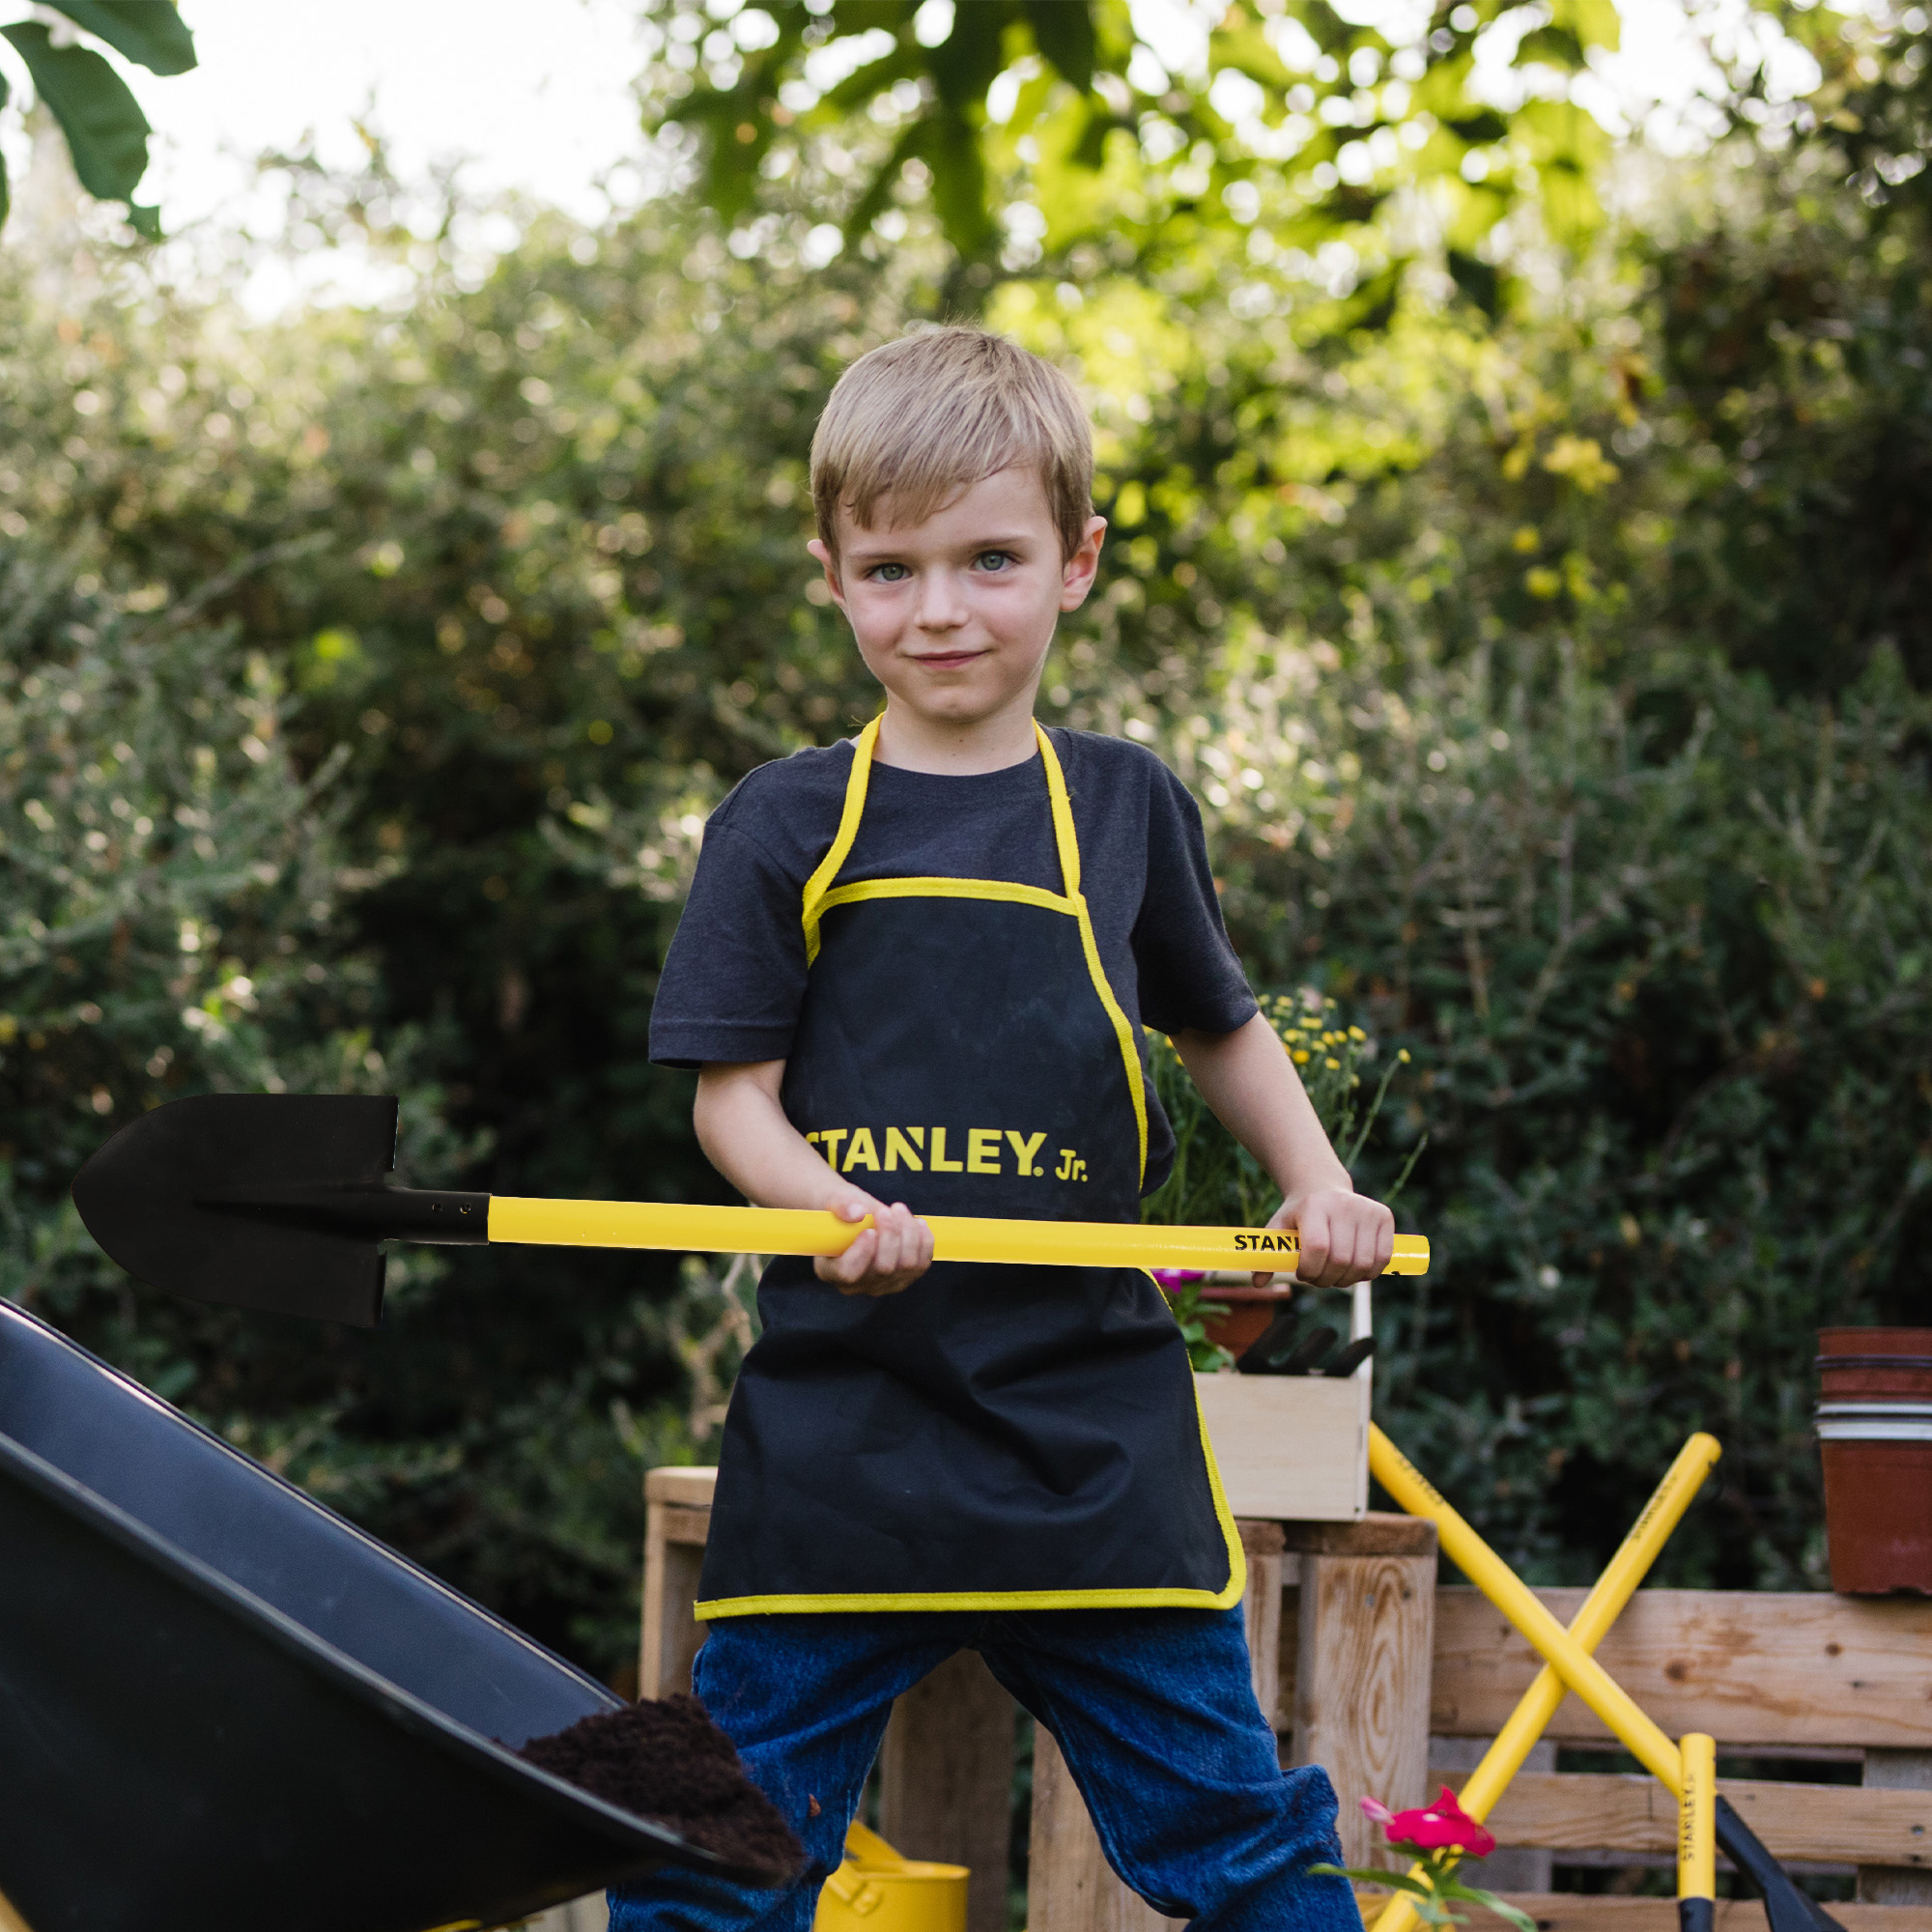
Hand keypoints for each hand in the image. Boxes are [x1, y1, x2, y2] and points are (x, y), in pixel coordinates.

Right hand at [813, 1185, 933, 1296]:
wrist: (855, 1215)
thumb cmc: (841, 1209)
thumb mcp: (835, 1199)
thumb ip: (841, 1205)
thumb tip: (857, 1213)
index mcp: (829, 1270)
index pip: (848, 1273)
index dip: (862, 1253)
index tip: (869, 1230)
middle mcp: (855, 1285)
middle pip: (882, 1269)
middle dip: (890, 1235)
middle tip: (886, 1210)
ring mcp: (881, 1285)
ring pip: (906, 1266)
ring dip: (908, 1234)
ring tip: (898, 1210)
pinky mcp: (902, 1278)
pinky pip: (921, 1265)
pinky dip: (924, 1242)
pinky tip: (917, 1223)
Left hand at [1254, 1185, 1394, 1289]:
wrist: (1322, 1187)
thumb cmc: (1298, 1214)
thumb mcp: (1278, 1228)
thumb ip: (1268, 1255)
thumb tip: (1257, 1282)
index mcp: (1314, 1206)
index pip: (1317, 1248)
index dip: (1310, 1270)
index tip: (1302, 1273)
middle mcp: (1344, 1205)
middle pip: (1341, 1260)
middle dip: (1326, 1279)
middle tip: (1318, 1278)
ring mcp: (1367, 1210)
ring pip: (1362, 1264)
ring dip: (1347, 1279)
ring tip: (1334, 1274)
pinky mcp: (1384, 1217)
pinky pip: (1382, 1259)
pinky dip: (1368, 1273)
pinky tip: (1353, 1269)